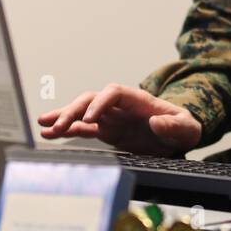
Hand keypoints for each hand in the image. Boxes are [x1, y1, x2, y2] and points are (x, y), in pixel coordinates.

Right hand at [36, 84, 201, 156]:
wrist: (179, 137)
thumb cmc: (183, 128)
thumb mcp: (186, 127)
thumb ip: (174, 125)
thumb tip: (156, 122)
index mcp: (137, 99)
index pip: (113, 93)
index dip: (100, 103)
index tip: (91, 118)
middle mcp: (120, 106)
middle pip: (91, 100)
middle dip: (73, 111)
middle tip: (58, 125)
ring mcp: (111, 117)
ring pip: (82, 113)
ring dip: (63, 118)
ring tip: (43, 125)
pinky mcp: (107, 131)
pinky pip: (83, 128)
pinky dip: (67, 131)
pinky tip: (50, 133)